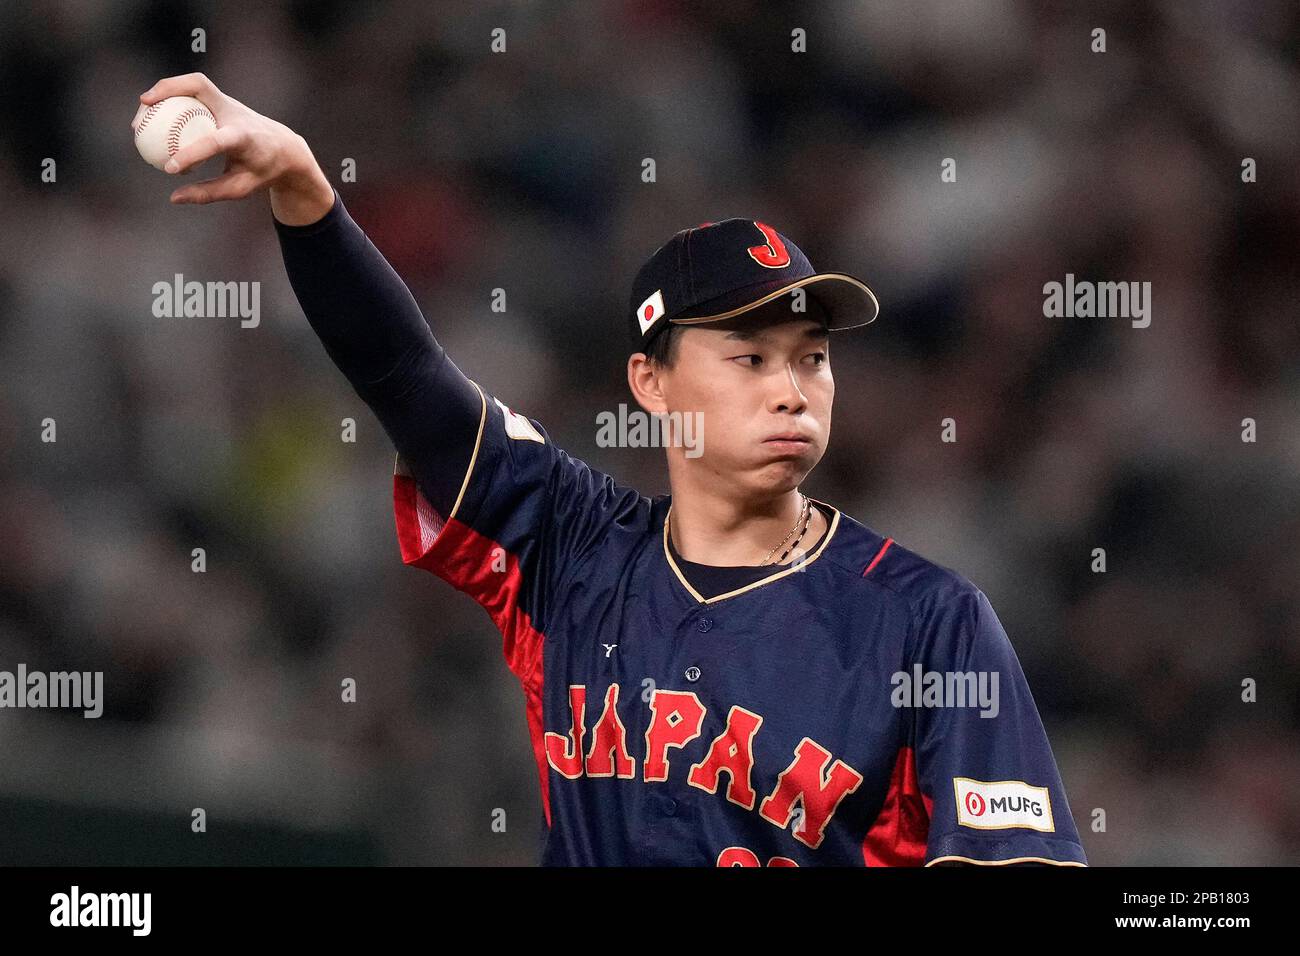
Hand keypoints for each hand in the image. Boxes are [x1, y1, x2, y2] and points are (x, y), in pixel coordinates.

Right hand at [136, 73, 334, 224]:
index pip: (215, 141)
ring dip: (164, 90)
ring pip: (193, 82)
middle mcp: (236, 111)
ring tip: (142, 111)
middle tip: (142, 115)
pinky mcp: (221, 99)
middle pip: (200, 86)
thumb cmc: (262, 171)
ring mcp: (228, 100)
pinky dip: (172, 96)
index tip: (170, 168)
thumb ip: (209, 193)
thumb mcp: (240, 187)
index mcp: (245, 136)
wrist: (285, 148)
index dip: (192, 153)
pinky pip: (192, 91)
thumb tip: (174, 197)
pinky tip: (154, 112)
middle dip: (168, 92)